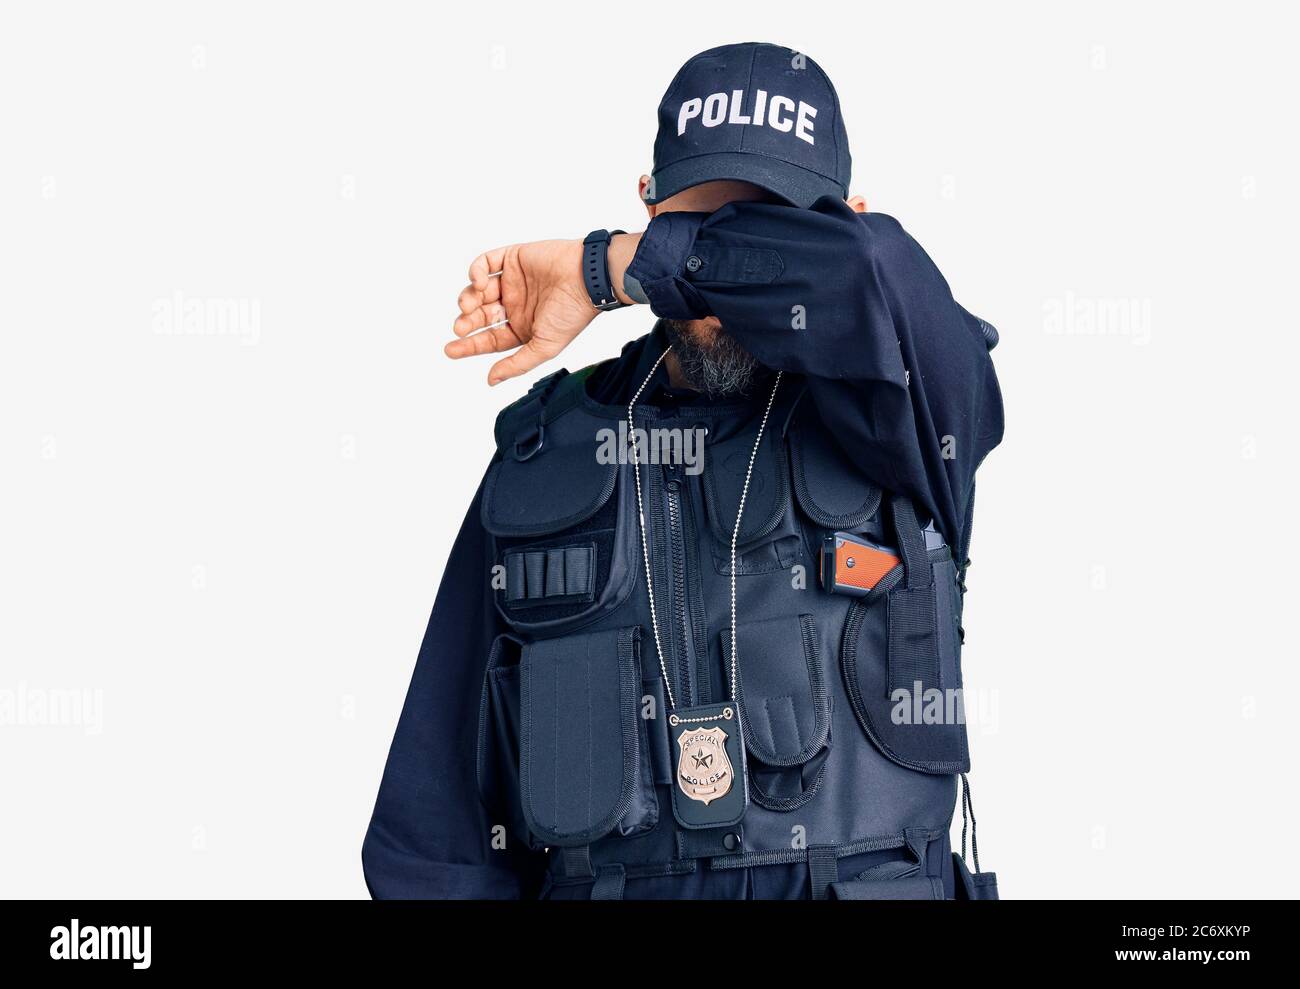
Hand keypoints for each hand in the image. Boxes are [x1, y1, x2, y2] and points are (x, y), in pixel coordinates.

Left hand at [446, 239, 597, 384]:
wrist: (587, 278)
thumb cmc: (572, 313)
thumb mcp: (544, 347)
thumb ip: (517, 364)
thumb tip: (491, 380)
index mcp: (523, 327)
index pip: (490, 338)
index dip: (469, 345)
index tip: (450, 350)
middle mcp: (515, 304)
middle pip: (480, 315)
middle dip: (467, 322)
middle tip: (460, 327)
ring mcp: (512, 280)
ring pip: (479, 290)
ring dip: (468, 298)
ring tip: (469, 305)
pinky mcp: (512, 258)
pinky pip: (486, 263)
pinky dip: (476, 272)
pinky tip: (479, 282)